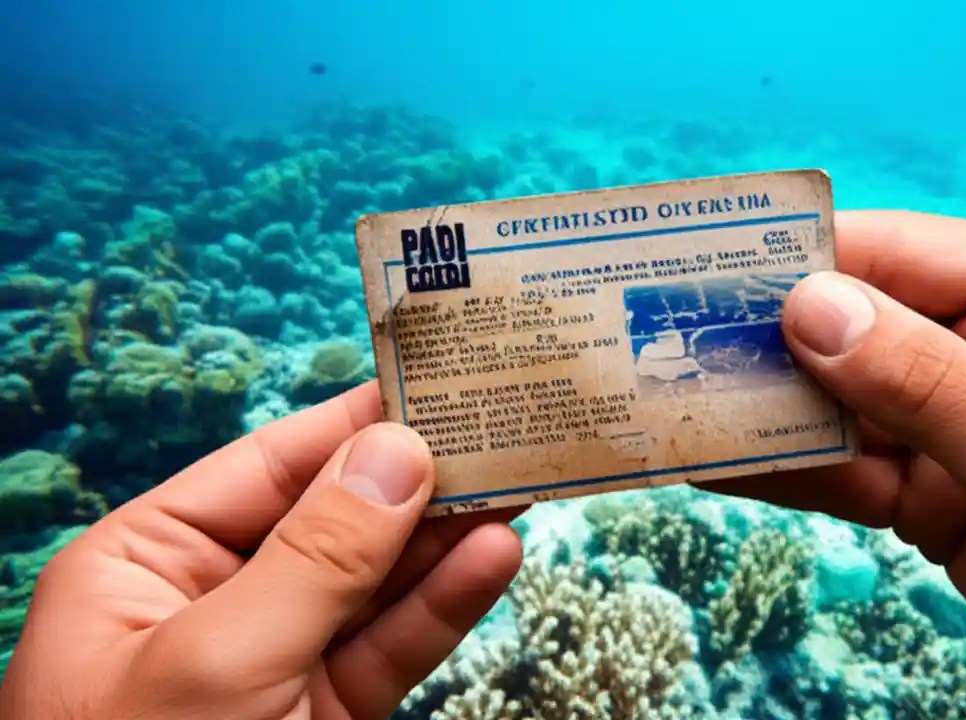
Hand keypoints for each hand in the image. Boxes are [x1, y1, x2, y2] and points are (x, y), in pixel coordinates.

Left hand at [0, 381, 523, 719]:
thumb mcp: (219, 662)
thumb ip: (316, 555)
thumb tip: (397, 453)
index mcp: (143, 564)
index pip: (270, 466)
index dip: (359, 422)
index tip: (440, 380)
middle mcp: (209, 603)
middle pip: (334, 518)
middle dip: (419, 478)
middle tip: (506, 427)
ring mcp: (271, 665)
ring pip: (374, 584)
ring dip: (446, 538)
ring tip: (521, 484)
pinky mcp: (318, 719)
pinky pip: (389, 649)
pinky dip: (442, 607)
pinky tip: (493, 561)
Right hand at [712, 211, 965, 718]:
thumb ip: (927, 384)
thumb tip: (809, 308)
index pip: (897, 256)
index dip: (796, 264)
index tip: (695, 276)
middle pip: (854, 330)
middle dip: (763, 345)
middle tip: (655, 353)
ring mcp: (961, 428)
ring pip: (839, 407)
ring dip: (763, 414)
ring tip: (667, 413)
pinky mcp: (938, 499)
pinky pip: (847, 474)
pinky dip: (788, 473)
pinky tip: (718, 467)